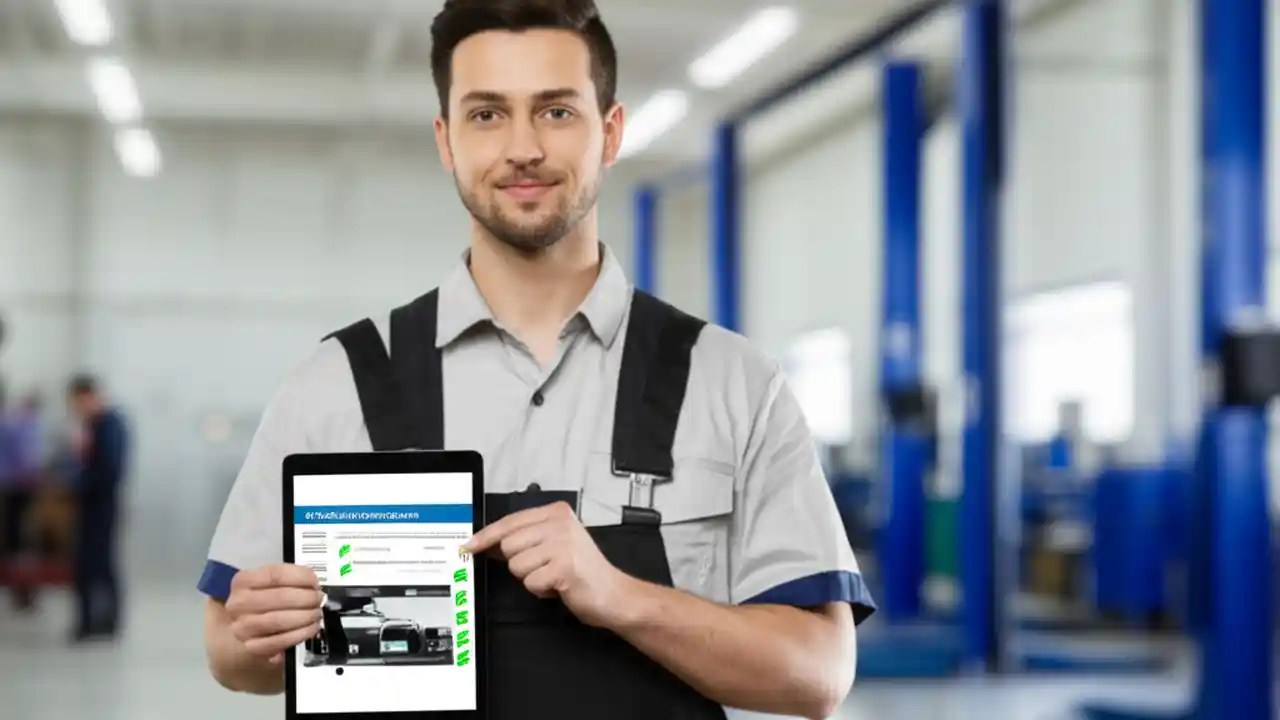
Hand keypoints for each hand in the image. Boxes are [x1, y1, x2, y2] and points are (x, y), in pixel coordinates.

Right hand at [225, 564, 323, 665]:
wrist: (247, 625)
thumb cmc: (263, 600)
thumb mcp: (271, 582)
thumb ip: (290, 578)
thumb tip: (312, 582)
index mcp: (242, 581)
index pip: (276, 574)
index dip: (301, 577)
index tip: (315, 582)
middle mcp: (238, 604)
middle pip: (280, 597)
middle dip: (307, 598)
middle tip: (320, 599)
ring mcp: (242, 627)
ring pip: (280, 620)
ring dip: (306, 617)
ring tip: (317, 613)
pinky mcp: (252, 647)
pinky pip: (280, 641)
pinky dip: (300, 634)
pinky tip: (311, 628)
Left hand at [463, 502, 629, 627]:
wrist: (614, 594)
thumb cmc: (583, 571)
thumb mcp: (555, 545)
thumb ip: (524, 539)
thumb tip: (487, 542)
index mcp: (557, 513)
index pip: (509, 522)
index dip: (485, 536)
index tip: (468, 545)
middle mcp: (560, 523)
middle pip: (508, 545)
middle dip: (520, 563)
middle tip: (545, 566)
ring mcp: (562, 544)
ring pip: (516, 565)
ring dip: (531, 578)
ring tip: (553, 575)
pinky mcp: (563, 567)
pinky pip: (530, 582)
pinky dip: (541, 590)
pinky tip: (559, 585)